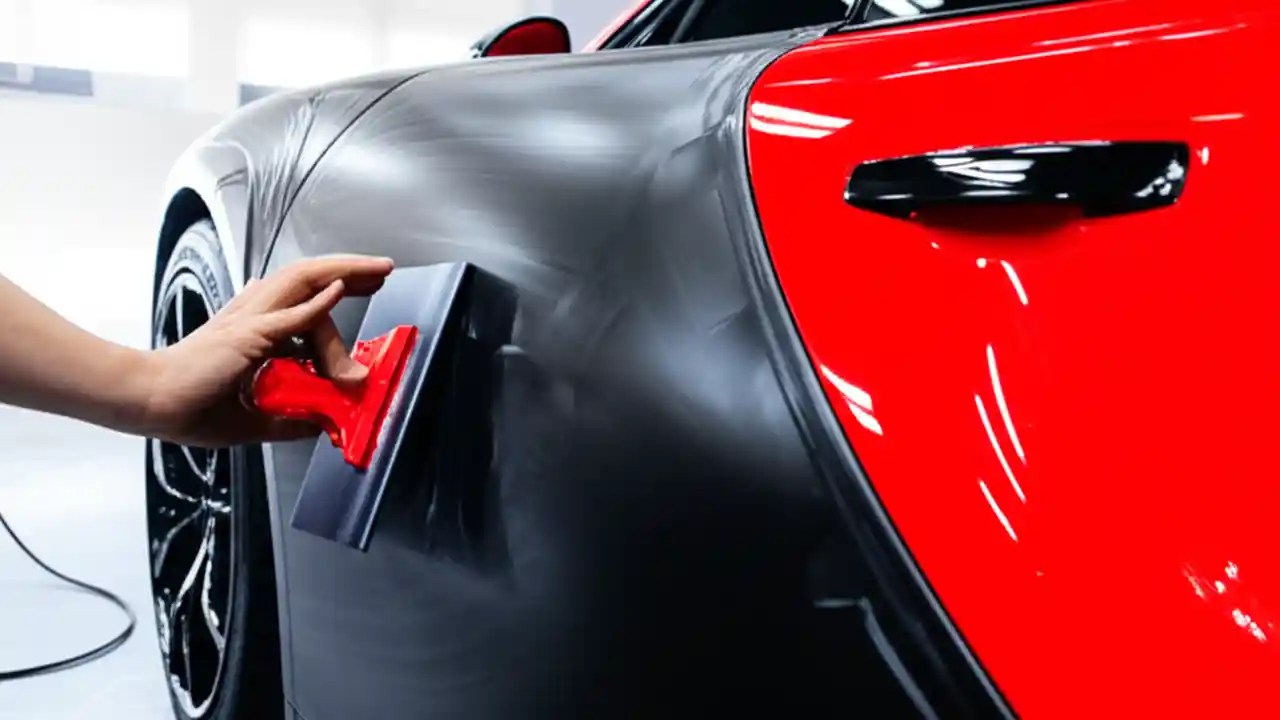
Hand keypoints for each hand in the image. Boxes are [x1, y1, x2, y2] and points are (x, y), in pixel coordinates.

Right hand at [141, 254, 394, 446]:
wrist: (151, 403)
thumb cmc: (189, 405)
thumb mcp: (255, 418)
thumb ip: (290, 420)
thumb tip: (321, 424)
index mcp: (253, 328)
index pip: (302, 297)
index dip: (333, 287)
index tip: (358, 286)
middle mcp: (253, 315)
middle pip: (308, 279)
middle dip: (349, 270)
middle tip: (381, 270)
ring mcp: (250, 321)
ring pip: (303, 284)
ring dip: (343, 273)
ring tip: (375, 271)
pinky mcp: (247, 336)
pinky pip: (289, 316)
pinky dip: (317, 303)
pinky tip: (341, 290)